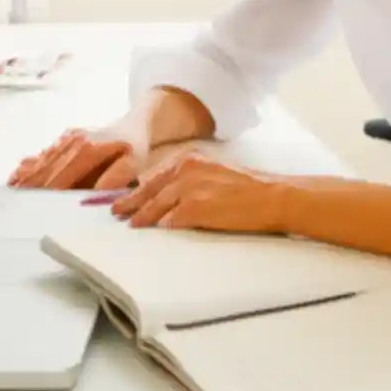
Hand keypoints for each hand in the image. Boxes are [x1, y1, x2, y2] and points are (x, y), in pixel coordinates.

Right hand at [9, 125, 149, 189]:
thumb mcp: (132, 164)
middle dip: (30, 185)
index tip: (33, 205)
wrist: (134, 122)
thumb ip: (115, 178)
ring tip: (11, 189)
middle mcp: (73, 142)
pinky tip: (18, 173)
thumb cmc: (134, 148)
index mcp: (87, 150)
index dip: (47, 191)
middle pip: (47, 168)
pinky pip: (46, 153)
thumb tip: (95, 193)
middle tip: (14, 203)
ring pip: (43, 160)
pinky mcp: (66, 137)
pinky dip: (31, 163)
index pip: (62, 176)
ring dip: (26, 175)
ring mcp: (67, 139)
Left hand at [111, 152, 287, 232]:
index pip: (155, 175)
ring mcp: (189, 188)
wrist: (273, 196)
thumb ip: (190, 179)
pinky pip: (170, 220)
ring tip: (132, 224)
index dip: (139, 188)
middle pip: (150, 189)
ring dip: (142, 216)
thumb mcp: (214, 172)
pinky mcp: (196, 208)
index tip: (126, 195)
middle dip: (132, 202)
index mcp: (190, 159)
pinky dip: (161, 226)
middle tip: (117, 211)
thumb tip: (168, 195)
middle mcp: (186, 169)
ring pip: (156, 205)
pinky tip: (155, 231)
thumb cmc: (249, 188)